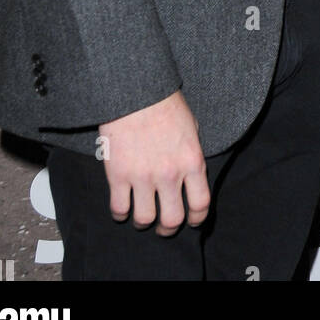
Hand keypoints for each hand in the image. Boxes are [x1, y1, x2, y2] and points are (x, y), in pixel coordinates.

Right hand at [98, 90, 208, 235]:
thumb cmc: (164, 103)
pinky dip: (120, 214)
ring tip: (142, 218)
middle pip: (172, 219)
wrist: (136, 91)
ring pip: (144, 219)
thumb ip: (191, 154)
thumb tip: (191, 173)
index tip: (192, 221)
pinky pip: (119, 208)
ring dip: (143, 222)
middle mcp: (169, 174)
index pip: (200, 203)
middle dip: (169, 229)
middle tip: (164, 227)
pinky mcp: (118, 175)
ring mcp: (143, 176)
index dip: (197, 218)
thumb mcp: (191, 127)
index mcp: (192, 161)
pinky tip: (122, 208)